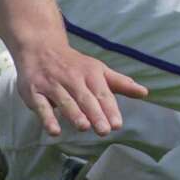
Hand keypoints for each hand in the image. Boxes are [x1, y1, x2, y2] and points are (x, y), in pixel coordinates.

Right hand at [13, 41, 148, 136]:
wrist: (41, 48)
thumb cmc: (75, 65)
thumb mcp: (99, 70)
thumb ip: (120, 83)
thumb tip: (144, 93)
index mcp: (91, 73)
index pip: (103, 93)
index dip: (110, 109)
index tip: (118, 124)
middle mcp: (73, 78)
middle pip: (86, 98)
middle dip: (96, 114)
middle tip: (105, 131)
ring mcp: (53, 85)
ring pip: (66, 101)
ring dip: (74, 114)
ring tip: (84, 127)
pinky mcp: (35, 92)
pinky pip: (41, 106)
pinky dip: (47, 118)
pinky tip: (54, 131)